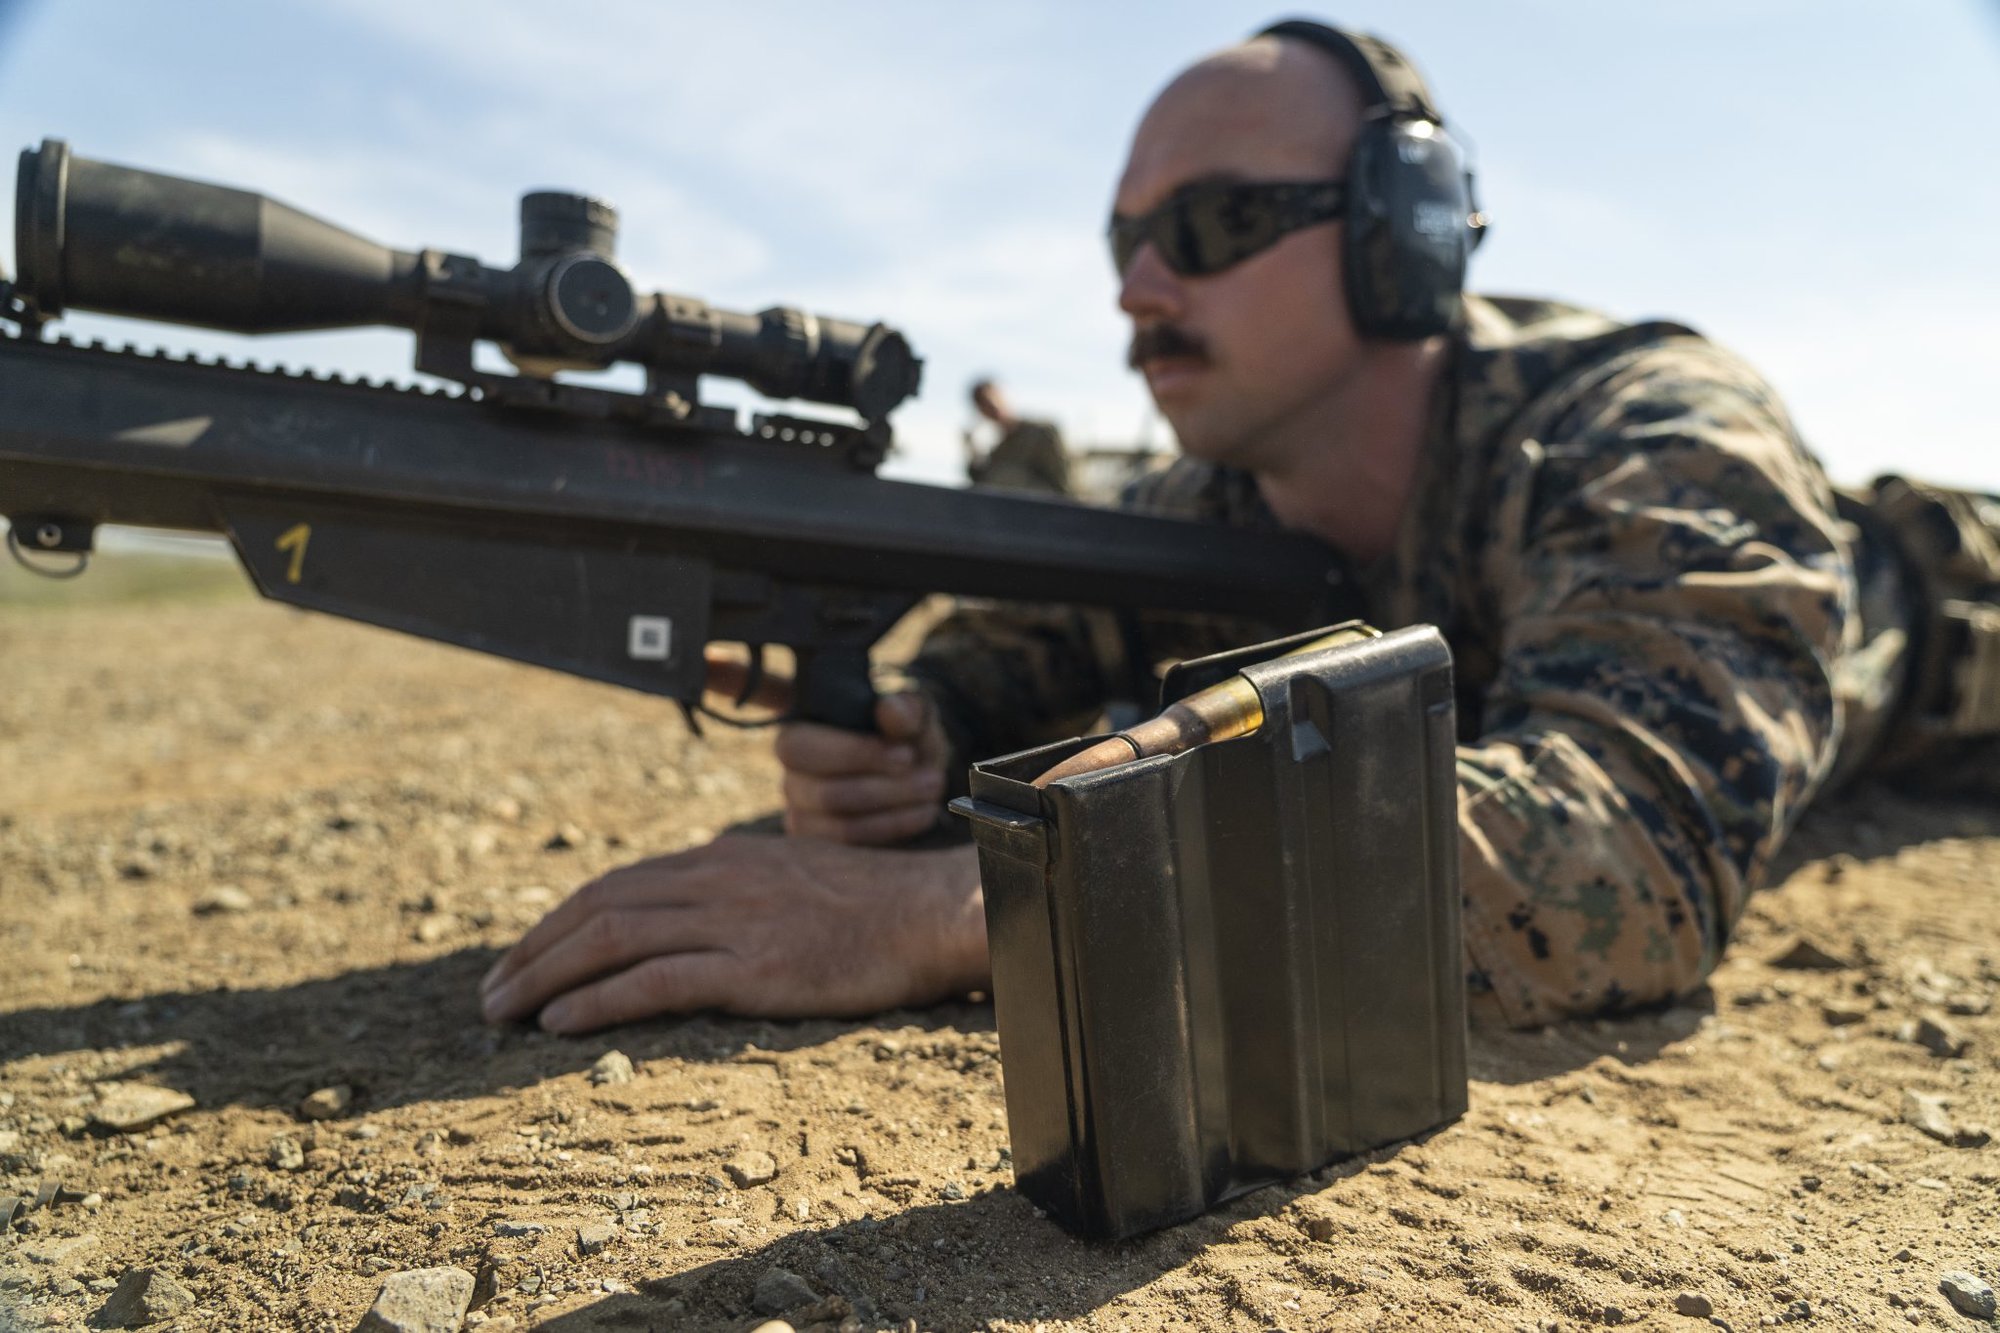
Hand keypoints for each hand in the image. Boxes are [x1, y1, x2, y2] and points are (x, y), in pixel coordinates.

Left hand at [479, 835, 986, 1032]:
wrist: (930, 913)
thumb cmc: (870, 908)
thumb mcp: (787, 879)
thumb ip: (734, 892)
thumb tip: (686, 921)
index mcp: (721, 858)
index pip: (617, 883)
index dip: (557, 921)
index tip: (522, 957)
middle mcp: (717, 880)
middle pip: (599, 905)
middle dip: (534, 949)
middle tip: (491, 992)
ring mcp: (734, 921)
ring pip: (613, 937)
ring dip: (546, 975)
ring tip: (504, 1012)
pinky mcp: (756, 966)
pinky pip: (657, 979)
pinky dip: (599, 999)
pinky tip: (561, 1023)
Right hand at [775, 691, 950, 843]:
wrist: (914, 773)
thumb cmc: (903, 737)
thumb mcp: (911, 715)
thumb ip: (903, 709)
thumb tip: (888, 710)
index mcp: (796, 738)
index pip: (800, 749)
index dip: (853, 754)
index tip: (905, 755)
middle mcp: (792, 781)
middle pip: (825, 794)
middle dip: (885, 790)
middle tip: (932, 779)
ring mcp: (804, 819)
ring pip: (843, 827)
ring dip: (896, 812)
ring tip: (932, 794)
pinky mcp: (825, 849)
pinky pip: (856, 849)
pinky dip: (895, 830)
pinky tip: (923, 813)